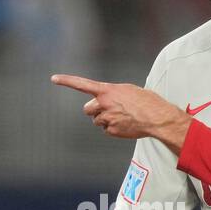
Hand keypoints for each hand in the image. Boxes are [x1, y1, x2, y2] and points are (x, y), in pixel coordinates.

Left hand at [52, 75, 191, 150]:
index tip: (54, 78)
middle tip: (107, 110)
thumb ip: (112, 93)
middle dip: (94, 110)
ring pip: (97, 121)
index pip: (82, 84)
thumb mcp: (128, 90)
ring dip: (104, 119)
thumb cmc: (146, 101)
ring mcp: (106, 118)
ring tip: (122, 117)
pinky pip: (106, 130)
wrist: (156, 117)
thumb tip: (104, 101)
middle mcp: (104, 104)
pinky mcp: (111, 131)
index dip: (67, 81)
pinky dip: (113, 128)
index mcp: (107, 90)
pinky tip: (125, 125)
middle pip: (88, 109)